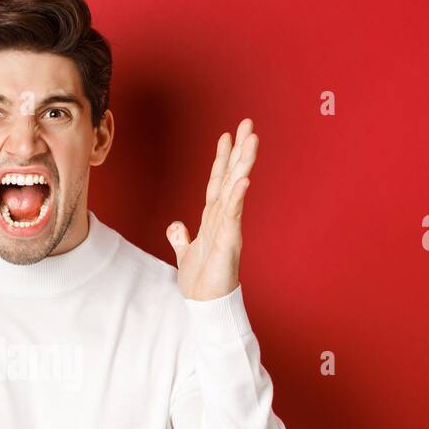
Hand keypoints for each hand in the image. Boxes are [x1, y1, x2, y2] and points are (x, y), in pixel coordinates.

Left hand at [167, 118, 257, 300]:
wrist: (206, 304)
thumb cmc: (201, 282)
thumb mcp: (185, 254)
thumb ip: (181, 237)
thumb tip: (176, 225)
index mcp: (212, 219)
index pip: (217, 182)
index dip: (221, 159)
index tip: (226, 136)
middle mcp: (223, 218)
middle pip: (231, 177)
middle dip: (239, 150)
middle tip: (247, 124)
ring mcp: (228, 228)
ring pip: (235, 189)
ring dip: (243, 164)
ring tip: (252, 140)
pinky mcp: (229, 242)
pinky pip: (233, 215)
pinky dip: (237, 197)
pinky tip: (243, 180)